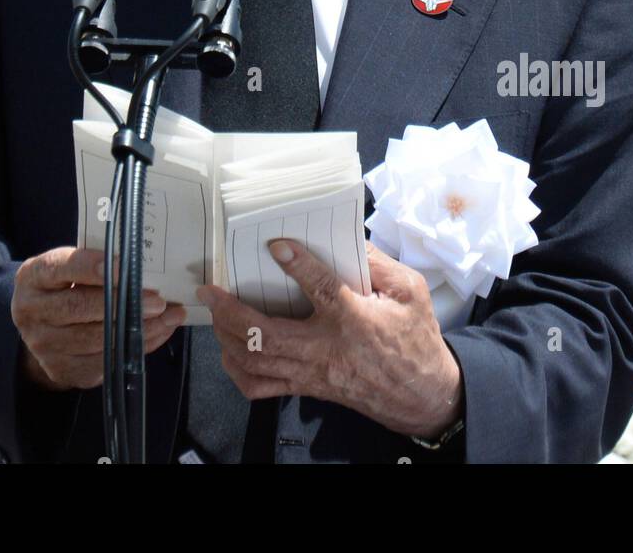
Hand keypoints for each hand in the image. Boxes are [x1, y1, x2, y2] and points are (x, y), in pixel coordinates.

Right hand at [11, 246, 186, 391]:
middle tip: (158, 300)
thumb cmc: (64, 286)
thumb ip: (93, 262)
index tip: (126, 267)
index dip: (93, 267)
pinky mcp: (62, 370)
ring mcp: (45, 345)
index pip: (61, 268)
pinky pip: (104, 362)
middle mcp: (32, 312)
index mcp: (32, 277)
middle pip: (78, 306)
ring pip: (94, 338)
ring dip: (136, 328)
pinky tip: (157, 333)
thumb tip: (140, 263)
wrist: (40, 326)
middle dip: (122, 302)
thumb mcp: (66, 266)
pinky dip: (135, 348)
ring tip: (167, 317)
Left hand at [197, 240, 463, 439]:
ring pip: (257, 362)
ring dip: (227, 337)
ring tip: (215, 313)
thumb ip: (379, 263)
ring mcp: (312, 372)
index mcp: (354, 319)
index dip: (297, 263)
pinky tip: (230, 351)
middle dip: (230, 311)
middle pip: (266, 335)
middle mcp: (326, 348)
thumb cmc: (415, 338)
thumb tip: (346, 238)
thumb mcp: (410, 291)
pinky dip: (239, 371)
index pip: (320, 288)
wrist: (422, 395)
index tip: (276, 243)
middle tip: (210, 288)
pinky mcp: (307, 387)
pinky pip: (263, 388)